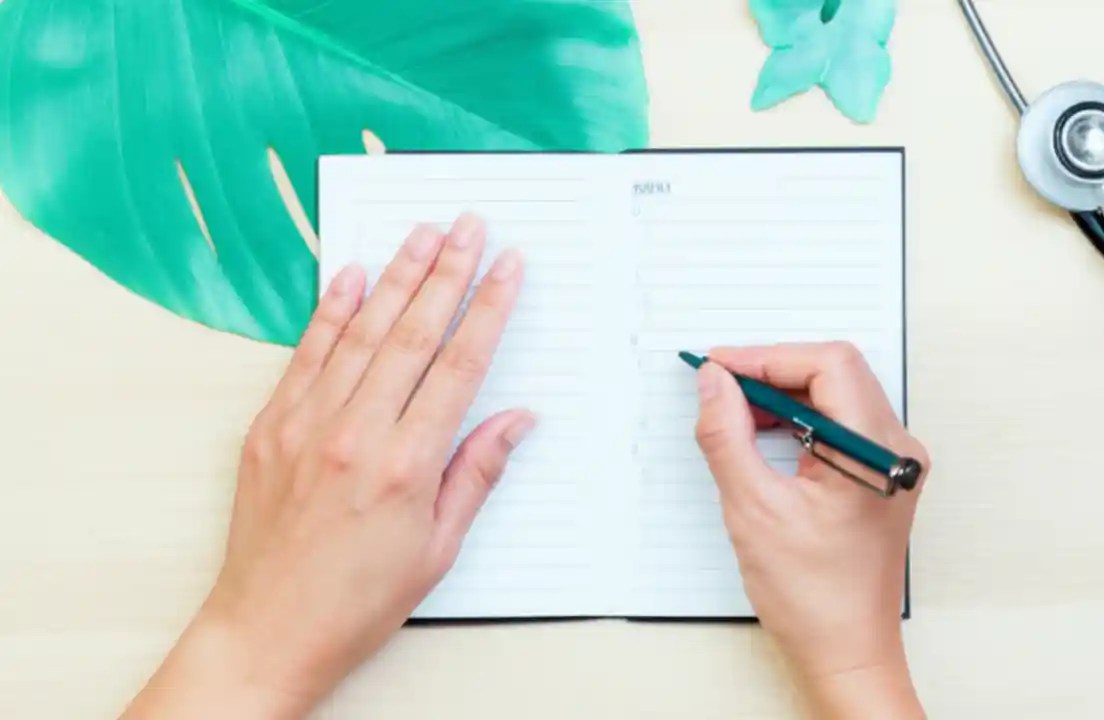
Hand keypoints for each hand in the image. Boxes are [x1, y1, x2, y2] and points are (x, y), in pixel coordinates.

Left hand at [123, 215, 533, 718]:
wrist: (267, 630)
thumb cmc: (355, 600)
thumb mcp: (437, 549)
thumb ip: (476, 474)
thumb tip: (516, 420)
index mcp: (406, 465)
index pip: (458, 366)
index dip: (488, 310)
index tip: (507, 269)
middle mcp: (355, 433)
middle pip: (412, 333)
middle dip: (447, 273)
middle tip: (470, 228)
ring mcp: (306, 424)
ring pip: (361, 332)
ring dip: (396, 277)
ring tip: (423, 235)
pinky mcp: (270, 426)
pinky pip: (306, 354)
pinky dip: (329, 311)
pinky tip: (349, 276)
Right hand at [693, 343, 928, 718]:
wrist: (847, 650)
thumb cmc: (813, 597)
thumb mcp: (753, 509)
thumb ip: (727, 435)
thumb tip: (713, 382)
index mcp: (876, 452)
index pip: (828, 365)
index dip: (768, 357)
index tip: (719, 367)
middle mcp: (896, 448)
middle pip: (834, 372)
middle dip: (772, 371)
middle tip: (719, 385)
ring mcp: (891, 460)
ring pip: (835, 394)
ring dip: (783, 395)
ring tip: (733, 413)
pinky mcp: (879, 473)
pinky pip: (838, 421)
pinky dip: (797, 419)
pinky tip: (760, 434)